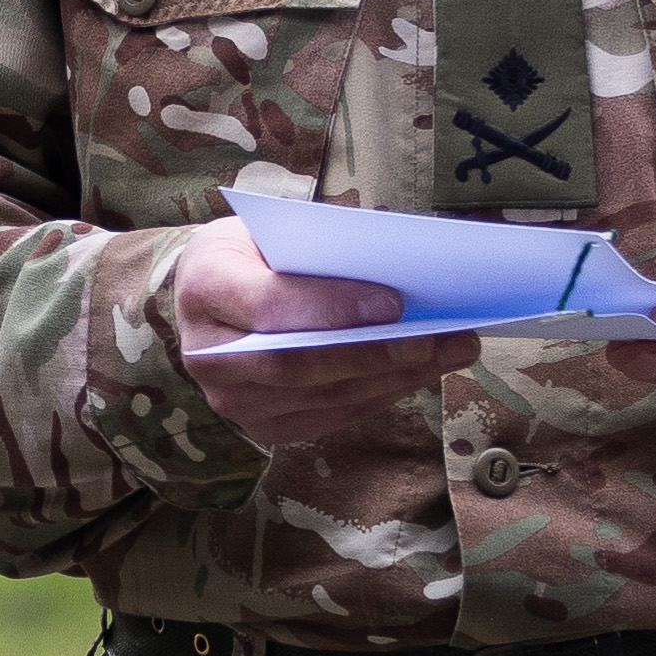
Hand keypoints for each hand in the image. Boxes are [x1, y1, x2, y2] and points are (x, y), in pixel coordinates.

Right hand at [167, 218, 456, 449]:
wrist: (211, 296)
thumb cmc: (255, 252)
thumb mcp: (276, 229)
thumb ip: (324, 249)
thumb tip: (402, 272)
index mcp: (203, 288)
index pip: (268, 307)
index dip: (331, 308)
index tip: (393, 303)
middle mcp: (206, 355)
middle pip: (294, 365)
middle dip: (373, 354)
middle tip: (439, 339)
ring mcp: (232, 400)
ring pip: (321, 397)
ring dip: (393, 377)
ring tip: (451, 352)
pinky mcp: (262, 426)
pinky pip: (331, 416)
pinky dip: (381, 394)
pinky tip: (420, 372)